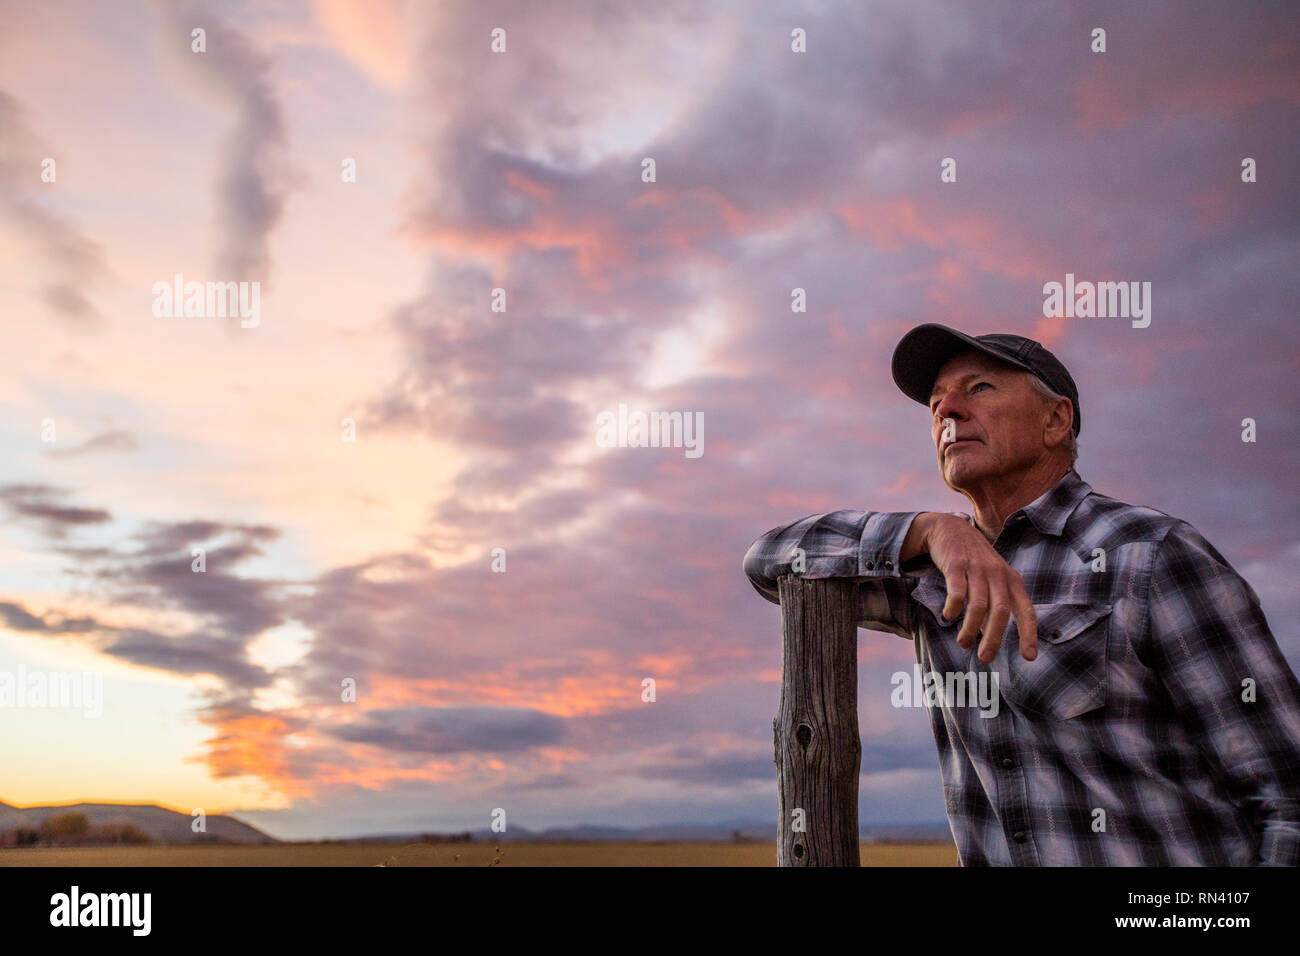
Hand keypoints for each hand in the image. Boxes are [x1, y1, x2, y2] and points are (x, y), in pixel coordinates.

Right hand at [916, 513, 1036, 662]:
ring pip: (979, 605)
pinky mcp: (956, 564)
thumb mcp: (991, 580)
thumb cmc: (973, 561)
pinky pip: (957, 592)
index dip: (1028, 634)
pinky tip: (948, 616)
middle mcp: (997, 574)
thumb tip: (990, 636)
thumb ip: (993, 605)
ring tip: (963, 643)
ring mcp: (977, 568)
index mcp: (1011, 580)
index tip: (1029, 657)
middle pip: (1001, 611)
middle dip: (993, 638)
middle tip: (986, 658)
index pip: (1026, 610)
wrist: (949, 529)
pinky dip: (953, 608)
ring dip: (970, 628)